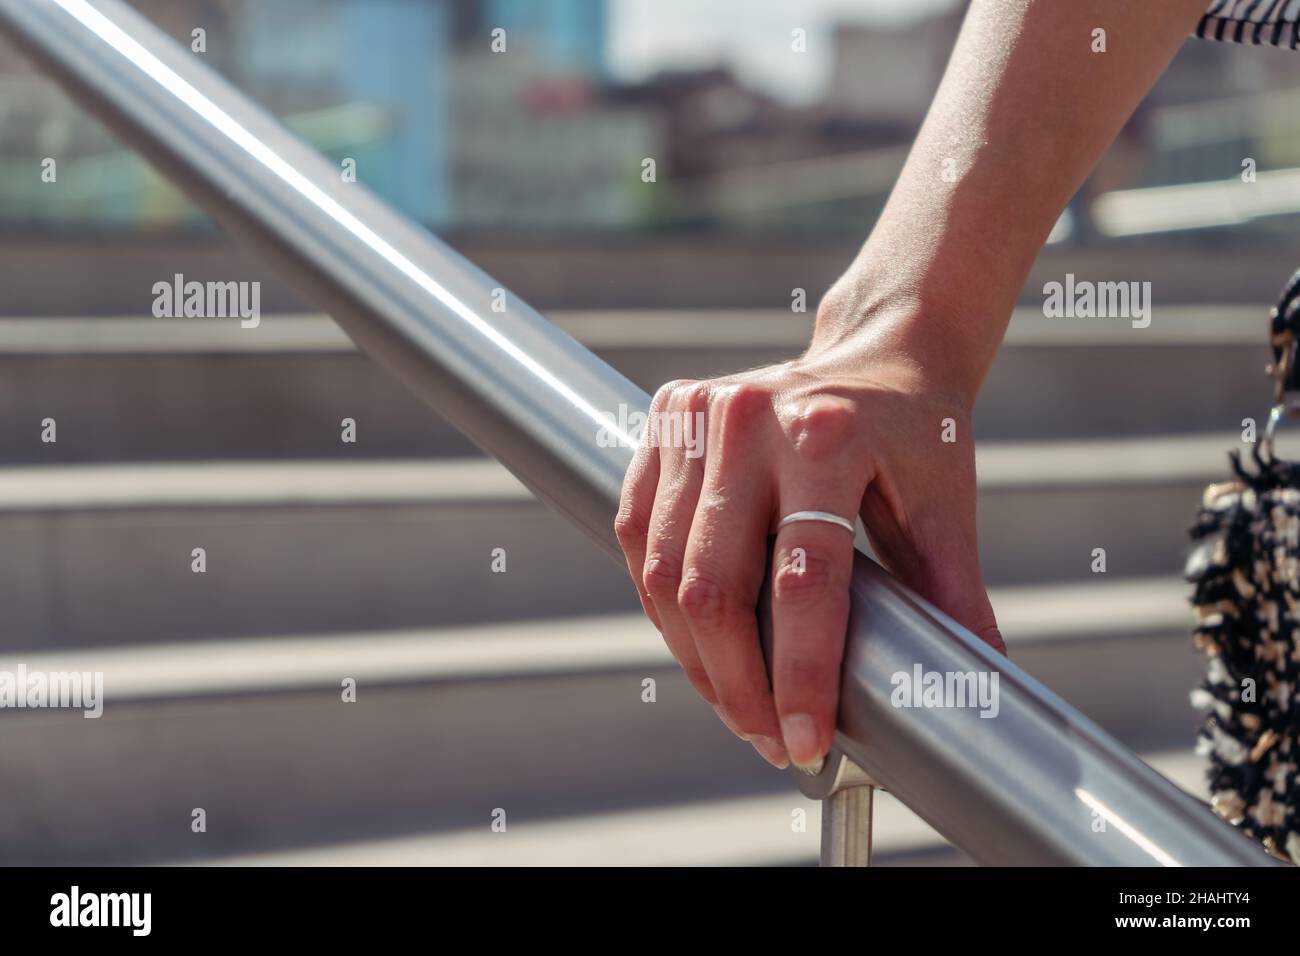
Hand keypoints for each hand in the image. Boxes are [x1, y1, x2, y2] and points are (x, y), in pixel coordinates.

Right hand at [614, 295, 1003, 770]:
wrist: (876, 350)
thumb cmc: (915, 433)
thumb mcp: (945, 506)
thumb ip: (953, 593)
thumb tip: (980, 685)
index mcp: (827, 437)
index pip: (803, 581)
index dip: (801, 675)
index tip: (806, 743)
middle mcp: (749, 421)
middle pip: (716, 585)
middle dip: (737, 685)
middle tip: (768, 741)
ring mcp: (696, 416)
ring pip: (663, 570)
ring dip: (693, 656)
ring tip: (735, 706)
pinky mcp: (664, 419)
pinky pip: (635, 532)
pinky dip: (657, 600)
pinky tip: (693, 642)